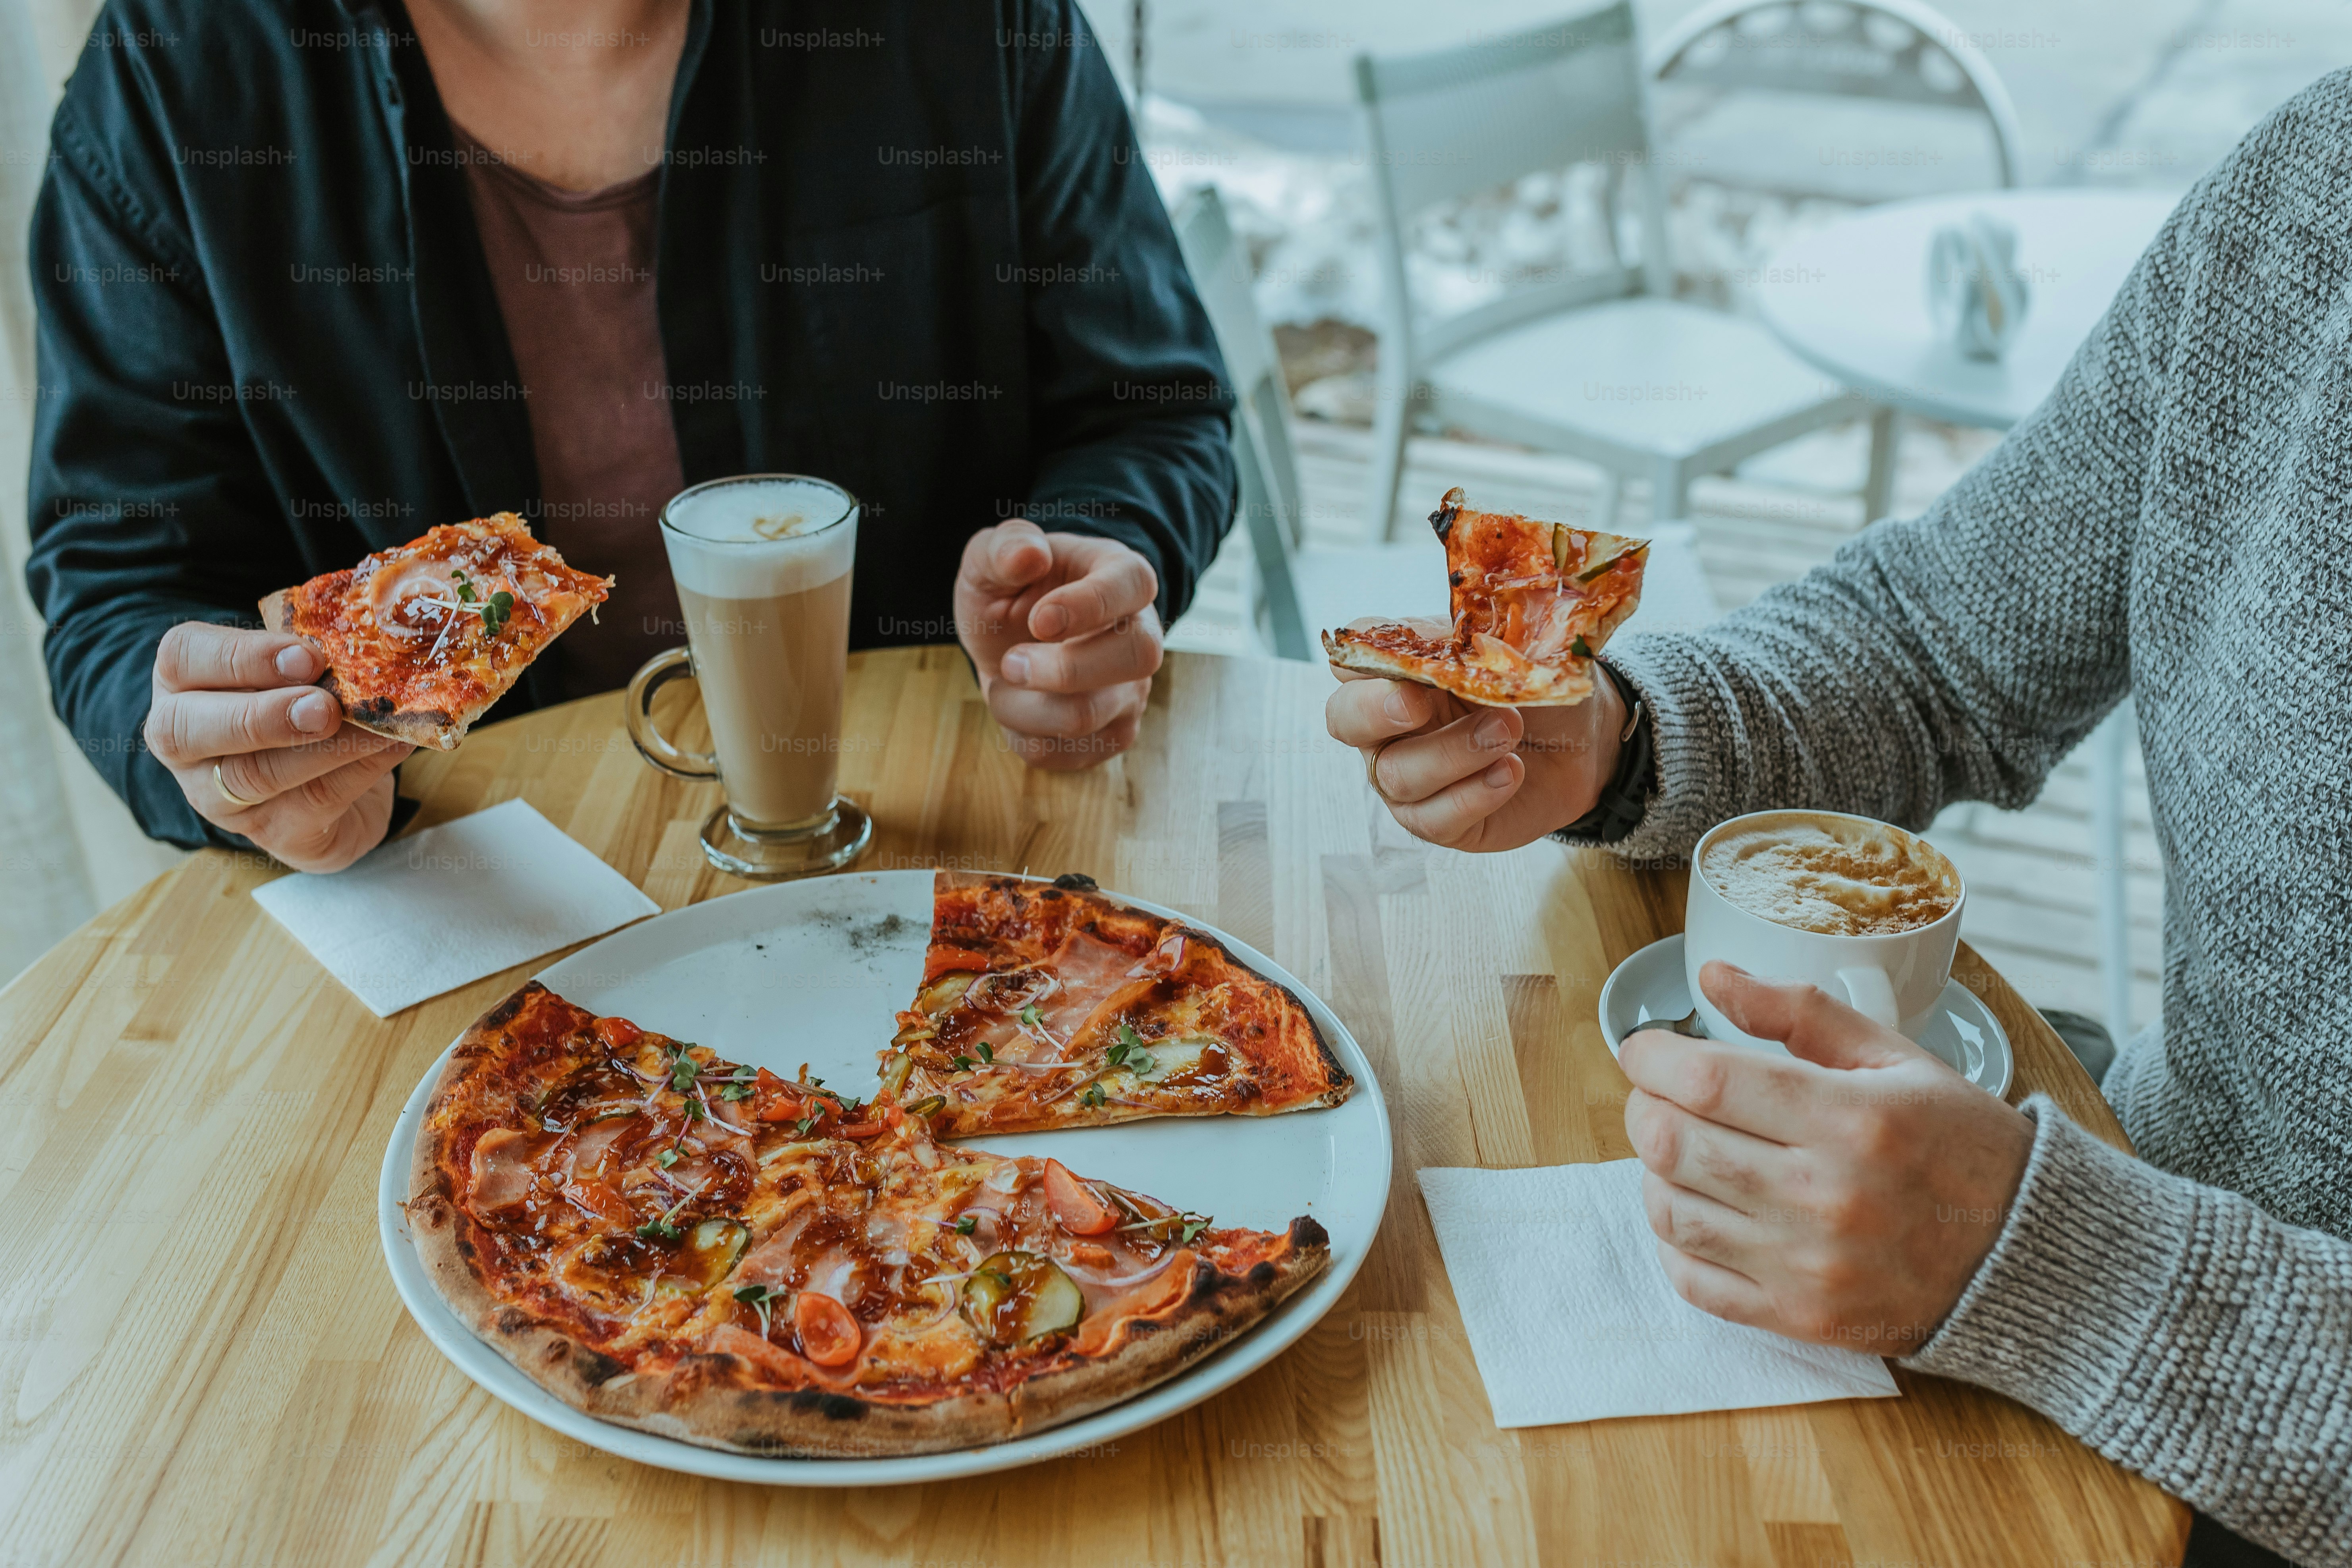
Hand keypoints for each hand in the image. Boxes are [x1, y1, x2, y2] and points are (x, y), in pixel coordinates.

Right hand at [144, 622, 413, 872]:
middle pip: (189, 729)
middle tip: (324, 706)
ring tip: (372, 727)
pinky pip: (314, 802)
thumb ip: (310, 656)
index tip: (306, 656)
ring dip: (320, 749)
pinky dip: (361, 770)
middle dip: (262, 715)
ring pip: (252, 776)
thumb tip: (363, 636)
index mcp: (182, 684)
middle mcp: (183, 744)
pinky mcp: (275, 833)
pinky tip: (395, 745)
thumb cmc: (304, 707)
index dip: (243, 656)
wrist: (336, 792)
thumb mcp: (298, 673)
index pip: (183, 657)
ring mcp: (219, 798)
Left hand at [954, 518, 1161, 770]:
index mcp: (1121, 575)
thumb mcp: (993, 557)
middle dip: (1060, 670)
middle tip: (1009, 661)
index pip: (1133, 586)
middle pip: (1136, 659)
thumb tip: (1028, 555)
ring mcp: (1133, 691)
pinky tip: (1018, 706)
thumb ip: (1005, 546)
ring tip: (1003, 679)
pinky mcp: (1113, 735)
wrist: (1011, 635)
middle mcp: (1142, 635)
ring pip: (1088, 716)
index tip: (1037, 620)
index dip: (1088, 605)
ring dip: (1021, 705)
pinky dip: (1022, 735)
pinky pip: (1065, 753)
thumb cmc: (1012, 589)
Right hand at [1323, 618, 1624, 850]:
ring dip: (1454, 750)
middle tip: (1418, 702)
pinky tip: (1510, 771)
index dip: (1363, 657)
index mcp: (1397, 675)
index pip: (1351, 661)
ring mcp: (1409, 778)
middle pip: (1345, 722)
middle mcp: (1388, 728)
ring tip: (1508, 729)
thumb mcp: (1509, 648)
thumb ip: (1473, 637)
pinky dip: (1475, 793)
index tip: (1403, 654)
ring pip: (1397, 774)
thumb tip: (1452, 632)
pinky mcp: (1440, 821)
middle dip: (1376, 711)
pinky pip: (1435, 817)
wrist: (1582, 737)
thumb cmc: (1532, 685)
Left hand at [1621, 961, 2034, 1354]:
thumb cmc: (1963, 1145)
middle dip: (1645, 1107)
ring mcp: (1810, 1266)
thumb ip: (1800, 1010)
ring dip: (1653, 1171)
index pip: (1707, 1080)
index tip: (1644, 1048)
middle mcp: (1826, 1196)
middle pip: (1675, 1143)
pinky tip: (1694, 1207)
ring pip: (1672, 1212)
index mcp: (1852, 1120)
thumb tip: (1713, 976)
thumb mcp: (1897, 1058)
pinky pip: (1695, 1282)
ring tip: (1676, 1146)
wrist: (2028, 1255)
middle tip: (1656, 1093)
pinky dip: (1673, 1241)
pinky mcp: (1803, 1318)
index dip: (1653, 1057)